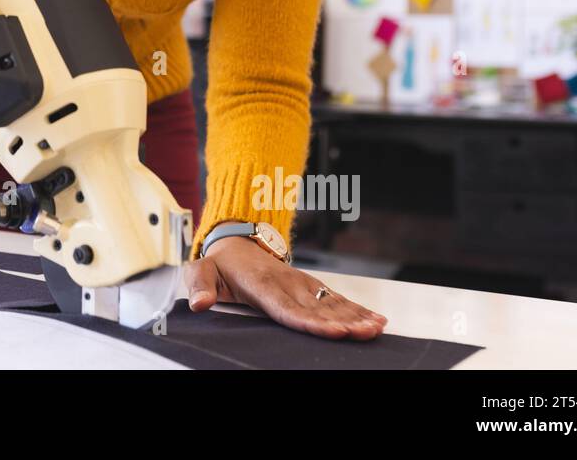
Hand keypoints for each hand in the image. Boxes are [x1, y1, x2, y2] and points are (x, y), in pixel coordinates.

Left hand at [184, 234, 388, 339]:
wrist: (235, 241)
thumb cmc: (220, 264)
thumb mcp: (202, 270)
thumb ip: (200, 285)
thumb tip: (200, 303)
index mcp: (261, 285)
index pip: (288, 308)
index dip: (311, 321)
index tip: (333, 331)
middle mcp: (287, 283)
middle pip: (318, 309)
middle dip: (343, 323)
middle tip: (364, 334)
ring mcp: (301, 284)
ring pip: (332, 303)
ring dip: (356, 316)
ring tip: (376, 329)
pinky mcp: (311, 286)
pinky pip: (336, 298)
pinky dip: (358, 310)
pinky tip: (376, 320)